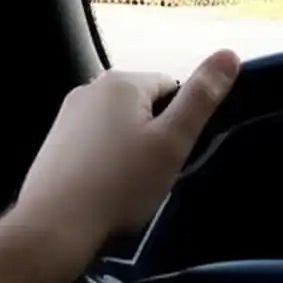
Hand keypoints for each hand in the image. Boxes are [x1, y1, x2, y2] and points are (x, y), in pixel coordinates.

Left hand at [12, 49, 240, 252]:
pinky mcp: (54, 142)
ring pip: (120, 126)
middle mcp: (90, 88)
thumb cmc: (120, 184)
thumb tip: (229, 54)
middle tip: (152, 173)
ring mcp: (67, 115)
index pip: (172, 88)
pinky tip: (103, 188)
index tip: (172, 155)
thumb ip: (201, 97)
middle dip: (154, 136)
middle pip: (144, 106)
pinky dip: (105, 161)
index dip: (179, 124)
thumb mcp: (172, 142)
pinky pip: (96, 143)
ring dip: (130, 150)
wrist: (53, 228)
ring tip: (127, 185)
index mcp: (122, 82)